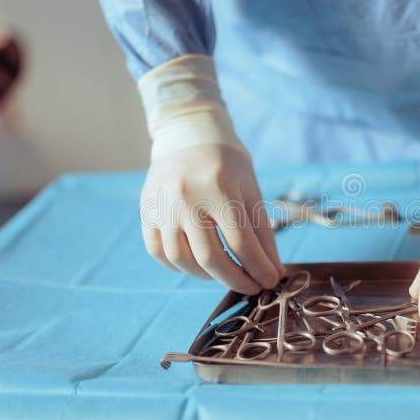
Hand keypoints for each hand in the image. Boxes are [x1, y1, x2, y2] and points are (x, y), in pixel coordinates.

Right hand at [141, 143, 283, 293]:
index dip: (259, 269)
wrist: (188, 133)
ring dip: (206, 276)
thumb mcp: (251, 190)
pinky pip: (158, 251)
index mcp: (218, 188)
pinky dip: (178, 265)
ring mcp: (161, 205)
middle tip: (251, 287)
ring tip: (224, 272)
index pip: (241, 243)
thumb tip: (273, 273)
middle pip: (210, 258)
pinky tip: (196, 264)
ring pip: (181, 260)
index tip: (271, 282)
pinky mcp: (146, 210)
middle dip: (236, 280)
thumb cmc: (227, 163)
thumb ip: (262, 233)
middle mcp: (185, 197)